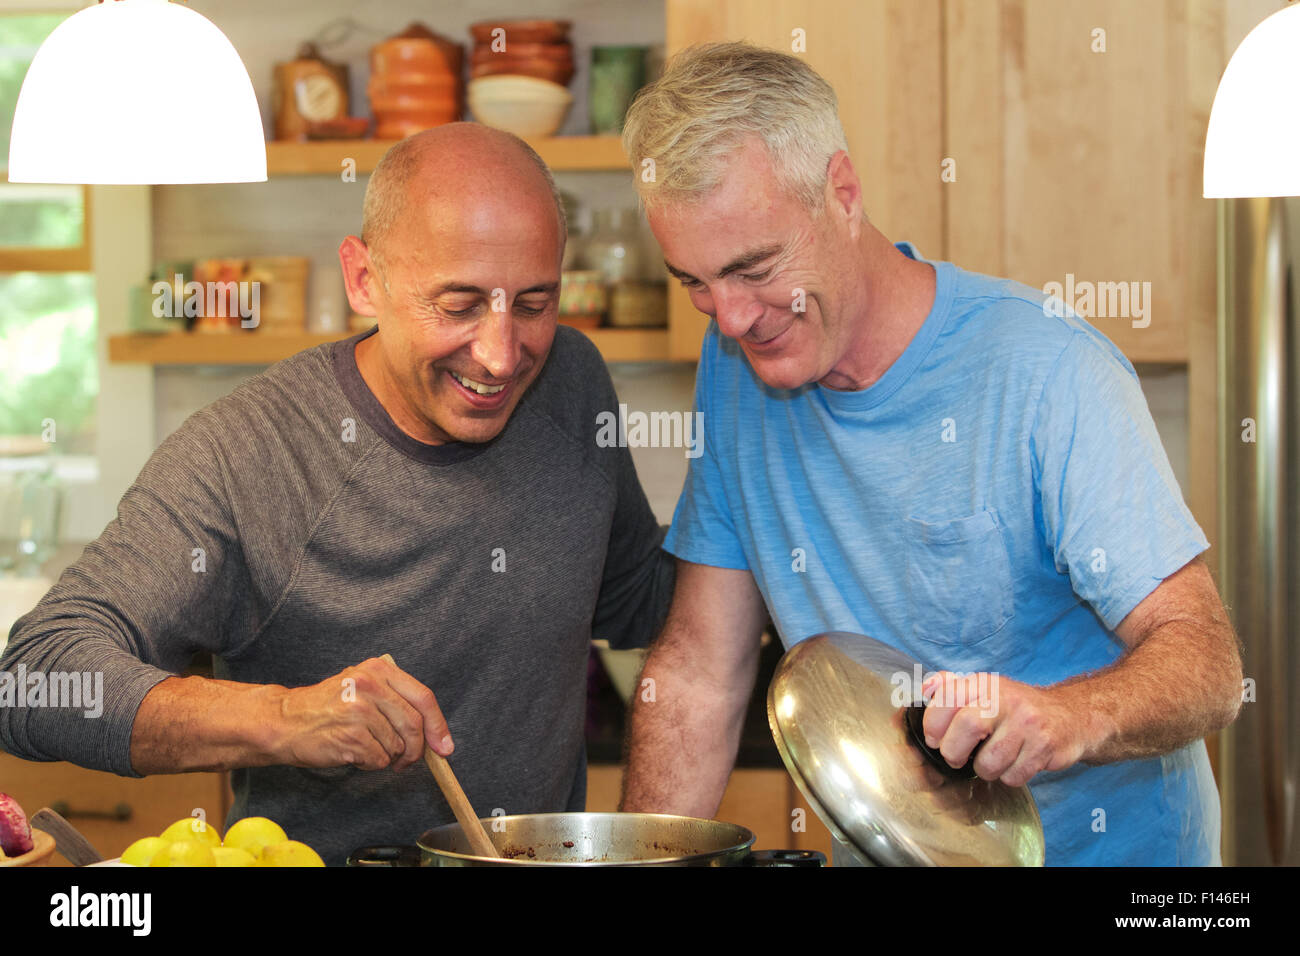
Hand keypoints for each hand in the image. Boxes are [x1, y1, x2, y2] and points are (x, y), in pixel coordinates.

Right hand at [273, 657, 451, 770]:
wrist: (284, 721)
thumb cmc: (326, 707)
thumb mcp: (361, 685)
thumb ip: (395, 698)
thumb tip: (434, 732)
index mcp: (378, 669)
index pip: (423, 697)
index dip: (438, 725)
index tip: (444, 746)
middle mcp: (370, 685)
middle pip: (414, 725)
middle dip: (416, 750)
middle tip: (406, 761)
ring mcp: (360, 710)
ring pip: (397, 746)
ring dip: (387, 756)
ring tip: (365, 746)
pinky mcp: (351, 736)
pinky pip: (378, 760)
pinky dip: (370, 764)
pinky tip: (352, 752)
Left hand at [920, 671, 1089, 787]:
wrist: (1069, 717)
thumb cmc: (1016, 708)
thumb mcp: (984, 689)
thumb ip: (951, 687)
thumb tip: (926, 688)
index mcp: (984, 683)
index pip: (947, 697)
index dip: (933, 724)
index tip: (934, 739)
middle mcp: (1006, 698)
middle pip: (967, 726)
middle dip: (954, 752)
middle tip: (956, 757)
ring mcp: (1027, 722)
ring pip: (990, 761)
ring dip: (984, 769)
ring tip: (991, 760)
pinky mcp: (1045, 746)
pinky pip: (1013, 775)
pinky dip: (1008, 777)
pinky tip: (1015, 763)